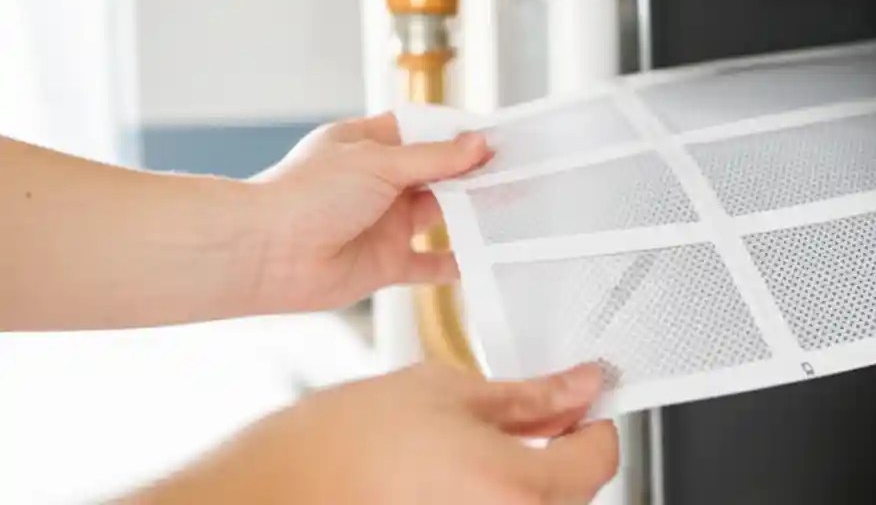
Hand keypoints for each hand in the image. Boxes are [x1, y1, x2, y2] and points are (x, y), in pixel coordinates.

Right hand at [132, 362, 619, 503]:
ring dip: (525, 478)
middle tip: (520, 417)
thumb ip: (529, 395)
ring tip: (469, 448)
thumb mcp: (447, 391)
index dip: (594, 419)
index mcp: (518, 487)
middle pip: (575, 490)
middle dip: (559, 450)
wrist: (271, 492)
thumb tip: (579, 384)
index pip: (601, 456)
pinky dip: (491, 498)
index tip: (580, 401)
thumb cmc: (343, 446)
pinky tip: (451, 478)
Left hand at [249, 112, 490, 312]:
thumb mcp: (378, 163)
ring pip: (441, 215)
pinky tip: (485, 257)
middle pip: (438, 174)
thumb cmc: (307, 195)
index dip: (460, 135)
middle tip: (518, 172)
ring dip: (472, 213)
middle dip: (474, 174)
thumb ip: (433, 159)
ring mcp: (383, 223)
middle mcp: (378, 182)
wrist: (267, 254)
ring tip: (513, 208)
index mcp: (368, 145)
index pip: (425, 133)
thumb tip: (478, 145)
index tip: (499, 137)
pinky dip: (457, 262)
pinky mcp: (386, 263)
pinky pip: (430, 262)